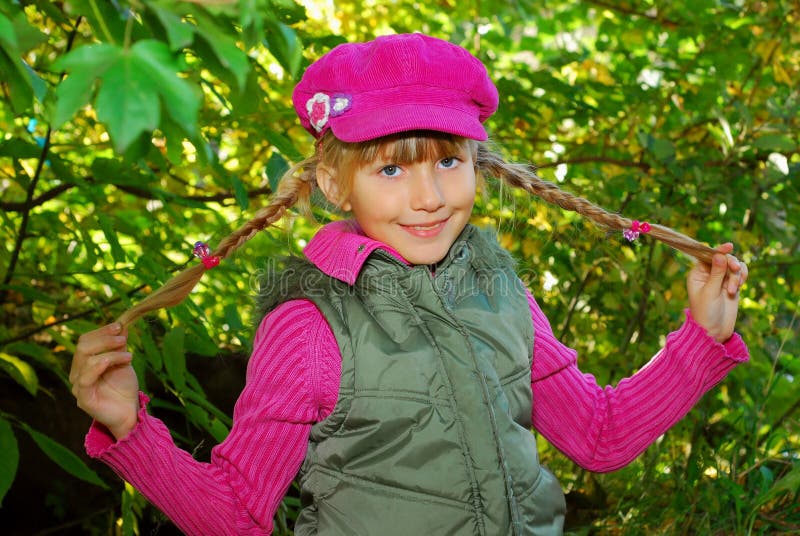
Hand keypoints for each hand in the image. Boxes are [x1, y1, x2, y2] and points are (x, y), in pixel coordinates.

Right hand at [70, 323, 139, 439]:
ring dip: (110, 353)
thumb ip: (119, 347)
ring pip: (86, 360)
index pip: (84, 341)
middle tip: (123, 338)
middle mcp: (77, 373)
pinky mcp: (83, 399)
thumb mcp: (123, 362)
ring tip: (129, 356)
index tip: (119, 326)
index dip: (100, 332)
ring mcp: (78, 387)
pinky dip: (98, 366)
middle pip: (82, 348)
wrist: (129, 411)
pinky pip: (85, 379)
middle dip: (104, 339)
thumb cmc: (124, 387)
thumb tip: (121, 326)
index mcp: (84, 363)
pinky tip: (111, 361)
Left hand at [687, 243, 747, 342]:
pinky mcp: (732, 284)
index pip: (707, 256)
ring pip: (733, 265)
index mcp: (697, 274)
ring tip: (733, 289)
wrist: (714, 331)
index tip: (729, 246)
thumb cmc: (705, 313)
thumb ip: (716, 273)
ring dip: (736, 274)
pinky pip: (740, 273)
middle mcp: (708, 274)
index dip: (718, 249)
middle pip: (723, 258)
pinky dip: (742, 276)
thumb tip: (719, 254)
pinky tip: (739, 285)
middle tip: (735, 270)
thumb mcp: (710, 292)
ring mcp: (721, 279)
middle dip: (730, 263)